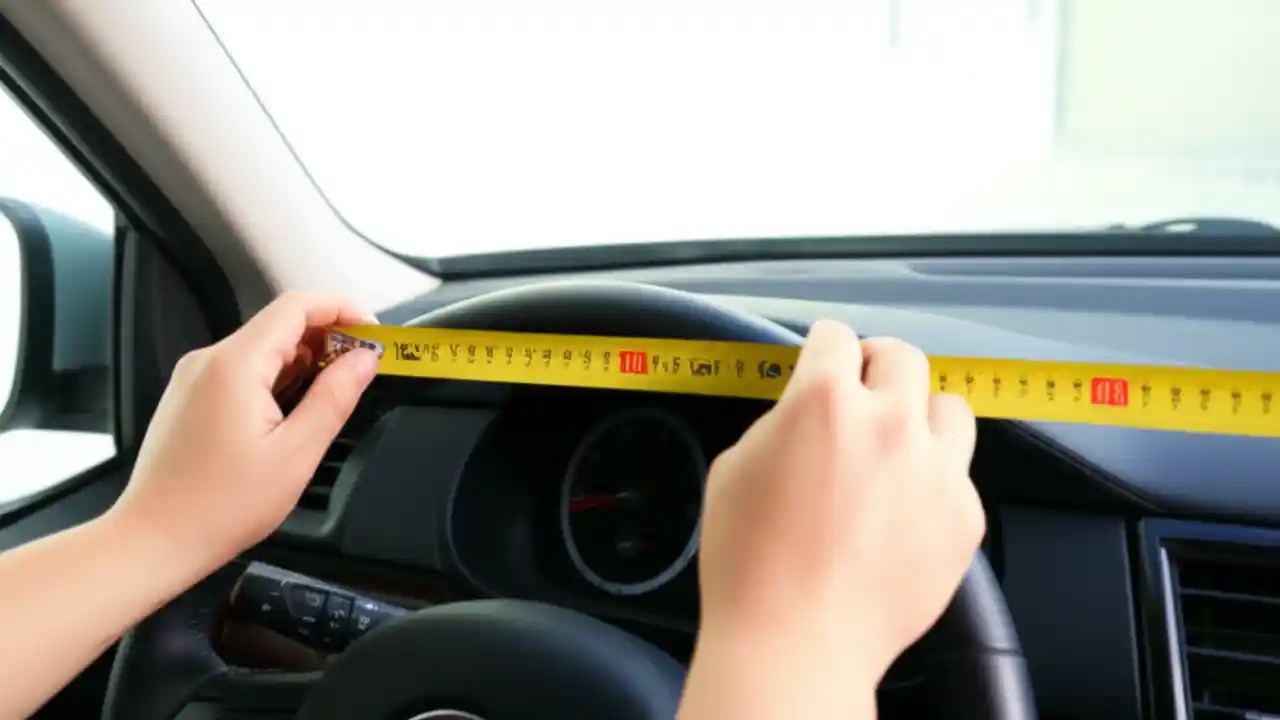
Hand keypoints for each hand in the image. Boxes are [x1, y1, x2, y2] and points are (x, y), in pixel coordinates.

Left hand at [108, 292, 380, 576]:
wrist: (154, 539)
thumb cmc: (219, 507)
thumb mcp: (296, 454)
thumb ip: (335, 398)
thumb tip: (365, 360)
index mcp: (235, 365)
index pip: (297, 306)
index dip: (343, 309)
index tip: (373, 332)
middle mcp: (209, 361)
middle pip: (281, 323)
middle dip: (329, 338)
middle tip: (363, 368)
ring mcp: (196, 377)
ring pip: (263, 347)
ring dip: (305, 360)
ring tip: (334, 393)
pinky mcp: (192, 396)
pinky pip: (243, 369)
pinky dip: (278, 378)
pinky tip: (296, 409)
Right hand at [680, 320, 981, 717]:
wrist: (796, 643)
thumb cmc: (750, 563)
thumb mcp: (736, 466)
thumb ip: (780, 421)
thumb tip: (804, 411)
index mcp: (824, 401)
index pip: (836, 337)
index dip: (824, 347)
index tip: (825, 357)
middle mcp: (890, 424)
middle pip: (904, 357)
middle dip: (876, 366)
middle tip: (860, 390)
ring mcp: (936, 471)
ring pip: (950, 408)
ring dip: (920, 416)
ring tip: (896, 445)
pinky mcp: (964, 517)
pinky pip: (958, 476)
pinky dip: (933, 482)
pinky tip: (901, 510)